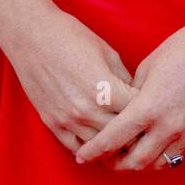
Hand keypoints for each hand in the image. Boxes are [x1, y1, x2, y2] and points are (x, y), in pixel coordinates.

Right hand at [0, 0, 138, 158]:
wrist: (32, 34)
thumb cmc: (71, 36)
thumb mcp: (107, 51)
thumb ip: (123, 78)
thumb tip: (135, 96)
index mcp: (106, 90)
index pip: (137, 114)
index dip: (148, 111)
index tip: (152, 111)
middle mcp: (88, 110)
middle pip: (121, 136)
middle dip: (134, 133)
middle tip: (143, 130)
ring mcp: (69, 120)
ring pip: (100, 148)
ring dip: (112, 146)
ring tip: (123, 141)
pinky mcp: (53, 123)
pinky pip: (76, 148)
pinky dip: (89, 150)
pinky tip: (98, 145)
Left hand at [73, 0, 184, 171]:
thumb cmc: (181, 49)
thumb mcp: (147, 68)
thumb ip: (131, 95)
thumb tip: (121, 113)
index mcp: (149, 106)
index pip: (113, 138)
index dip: (95, 151)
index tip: (82, 156)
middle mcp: (169, 125)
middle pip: (136, 162)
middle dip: (117, 164)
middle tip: (107, 161)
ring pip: (160, 163)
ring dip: (143, 162)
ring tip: (132, 155)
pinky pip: (181, 154)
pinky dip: (167, 153)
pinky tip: (160, 144)